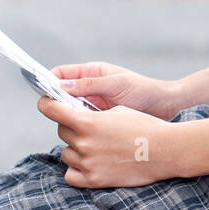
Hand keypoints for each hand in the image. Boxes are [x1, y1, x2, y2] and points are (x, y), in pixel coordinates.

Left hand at [37, 97, 182, 187]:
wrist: (165, 150)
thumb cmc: (144, 126)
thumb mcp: (117, 111)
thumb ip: (92, 114)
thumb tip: (74, 115)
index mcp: (88, 122)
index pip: (52, 110)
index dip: (47, 104)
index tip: (46, 103)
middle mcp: (84, 143)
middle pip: (61, 131)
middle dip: (71, 126)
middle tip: (87, 127)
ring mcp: (88, 164)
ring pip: (66, 153)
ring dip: (75, 148)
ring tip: (96, 146)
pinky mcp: (94, 181)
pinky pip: (70, 174)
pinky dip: (76, 169)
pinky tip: (90, 163)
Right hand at [49, 62, 181, 117]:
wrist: (165, 107)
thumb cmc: (144, 90)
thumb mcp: (117, 84)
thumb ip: (90, 85)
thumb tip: (60, 86)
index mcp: (90, 73)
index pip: (60, 74)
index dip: (48, 82)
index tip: (43, 93)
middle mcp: (87, 89)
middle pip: (59, 96)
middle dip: (56, 104)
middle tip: (61, 114)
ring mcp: (92, 107)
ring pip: (68, 112)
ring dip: (67, 119)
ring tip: (76, 126)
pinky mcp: (97, 122)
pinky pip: (80, 125)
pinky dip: (77, 129)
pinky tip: (81, 136)